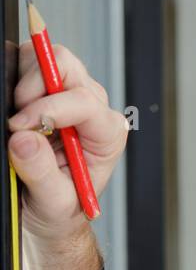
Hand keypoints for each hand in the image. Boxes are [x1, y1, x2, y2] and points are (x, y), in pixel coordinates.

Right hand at [8, 41, 129, 242]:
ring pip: (44, 58)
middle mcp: (93, 106)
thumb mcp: (53, 202)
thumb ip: (42, 173)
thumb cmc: (59, 207)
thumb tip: (25, 138)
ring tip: (19, 123)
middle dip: (33, 88)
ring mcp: (70, 91)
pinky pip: (27, 62)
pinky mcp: (46, 85)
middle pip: (64, 65)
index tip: (21, 127)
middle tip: (17, 122)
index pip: (84, 101)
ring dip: (23, 86)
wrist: (48, 210)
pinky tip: (18, 113)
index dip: (49, 108)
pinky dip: (16, 81)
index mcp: (106, 134)